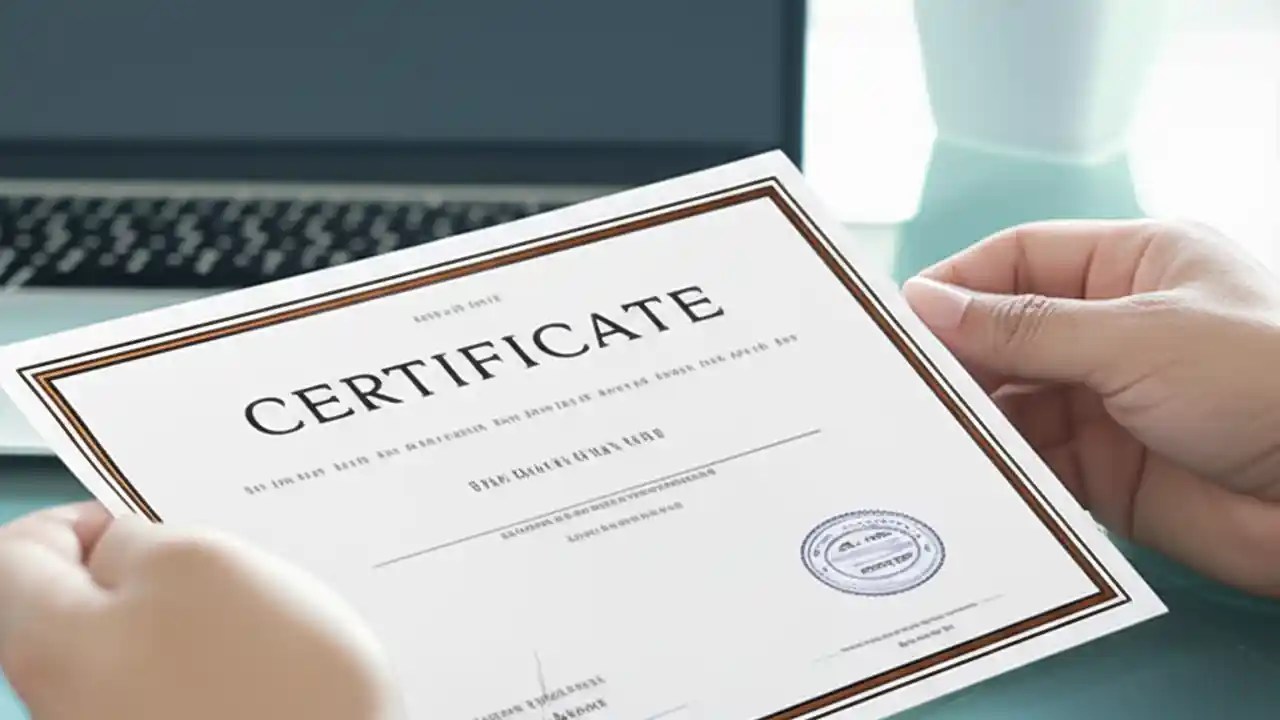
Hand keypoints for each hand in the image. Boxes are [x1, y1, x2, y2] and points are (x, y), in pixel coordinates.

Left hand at [0, 502, 401, 719]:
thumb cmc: (274, 688)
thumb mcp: (201, 562)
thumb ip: (136, 539)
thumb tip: (118, 545)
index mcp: (49, 644)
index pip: (21, 549)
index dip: (85, 517)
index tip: (143, 520)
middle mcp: (68, 699)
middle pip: (82, 601)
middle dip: (153, 572)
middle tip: (219, 572)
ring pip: (140, 642)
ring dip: (200, 619)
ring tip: (261, 626)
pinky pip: (183, 683)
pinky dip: (225, 663)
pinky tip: (273, 668)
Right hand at [903, 220, 1279, 597]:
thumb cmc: (1266, 383)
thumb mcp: (1134, 338)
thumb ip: (1023, 327)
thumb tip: (927, 302)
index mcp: (1135, 267)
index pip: (1021, 259)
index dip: (958, 283)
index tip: (901, 318)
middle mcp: (1117, 330)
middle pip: (1008, 334)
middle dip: (958, 358)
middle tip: (899, 384)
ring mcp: (1112, 402)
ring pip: (1015, 402)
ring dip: (974, 417)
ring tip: (922, 433)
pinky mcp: (1110, 472)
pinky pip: (1034, 464)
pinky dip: (1000, 469)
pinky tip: (967, 474)